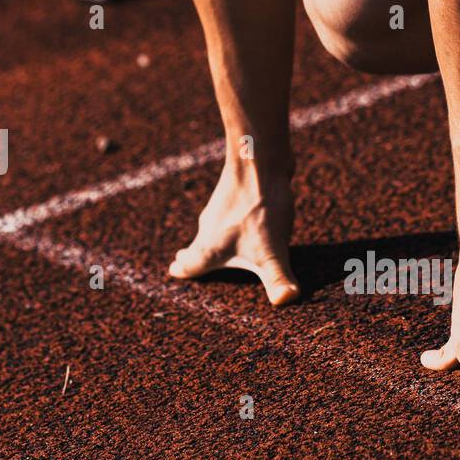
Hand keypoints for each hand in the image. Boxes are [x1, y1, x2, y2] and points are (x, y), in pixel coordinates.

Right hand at [168, 156, 299, 305]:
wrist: (259, 160)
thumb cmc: (259, 208)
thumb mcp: (272, 252)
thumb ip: (279, 279)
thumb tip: (286, 300)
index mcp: (211, 247)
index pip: (193, 264)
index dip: (184, 269)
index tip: (174, 270)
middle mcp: (210, 226)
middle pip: (198, 245)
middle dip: (193, 255)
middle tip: (183, 260)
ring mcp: (222, 207)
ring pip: (211, 226)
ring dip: (209, 237)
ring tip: (210, 242)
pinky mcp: (237, 192)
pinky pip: (229, 210)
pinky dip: (228, 219)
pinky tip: (240, 216)